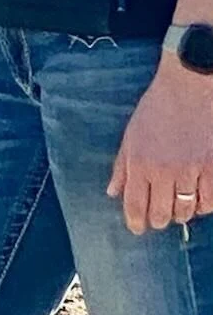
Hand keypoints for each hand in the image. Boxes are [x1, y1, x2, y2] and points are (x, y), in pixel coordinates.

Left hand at [107, 57, 212, 233]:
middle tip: (159, 216)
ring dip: (182, 213)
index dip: (136, 223)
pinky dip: (204, 205)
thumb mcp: (131, 135)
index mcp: (140, 164)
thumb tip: (112, 192)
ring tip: (179, 206)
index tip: (138, 228)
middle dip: (159, 219)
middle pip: (162, 214)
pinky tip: (199, 198)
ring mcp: (191, 171)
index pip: (135, 207)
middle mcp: (164, 172)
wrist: (190, 86)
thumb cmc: (158, 107)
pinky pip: (210, 201)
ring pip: (187, 211)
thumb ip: (121, 167)